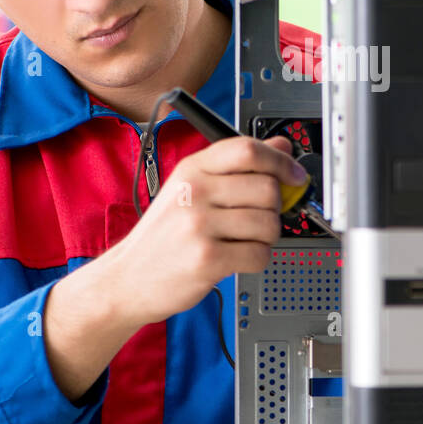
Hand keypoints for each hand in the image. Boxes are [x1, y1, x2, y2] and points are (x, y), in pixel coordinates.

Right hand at [105, 135, 302, 324]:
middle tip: (259, 218)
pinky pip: (259, 254)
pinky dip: (258, 259)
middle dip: (275, 208)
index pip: (248, 149)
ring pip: (269, 223)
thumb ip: (237, 166)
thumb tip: (281, 146)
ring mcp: (199, 225)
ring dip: (267, 237)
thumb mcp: (192, 188)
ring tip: (244, 240)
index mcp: (192, 169)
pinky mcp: (206, 258)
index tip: (294, 175)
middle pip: (267, 188)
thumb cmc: (164, 234)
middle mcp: (194, 192)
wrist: (128, 277)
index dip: (281, 161)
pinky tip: (238, 257)